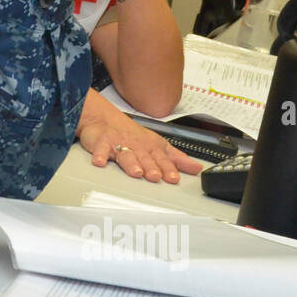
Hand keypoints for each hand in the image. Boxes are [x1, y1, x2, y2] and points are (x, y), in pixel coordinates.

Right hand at [78, 98, 202, 182]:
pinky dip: (99, 155)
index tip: (173, 178)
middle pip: (144, 158)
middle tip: (155, 177)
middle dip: (151, 167)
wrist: (104, 118)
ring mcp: (119, 144)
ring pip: (126, 154)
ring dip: (131, 163)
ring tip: (135, 172)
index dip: (168, 168)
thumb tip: (197, 168)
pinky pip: (100, 149)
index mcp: (151, 147)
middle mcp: (136, 146)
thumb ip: (177, 158)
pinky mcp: (101, 143)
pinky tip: (100, 162)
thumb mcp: (158, 145)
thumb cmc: (131, 134)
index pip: (162, 159)